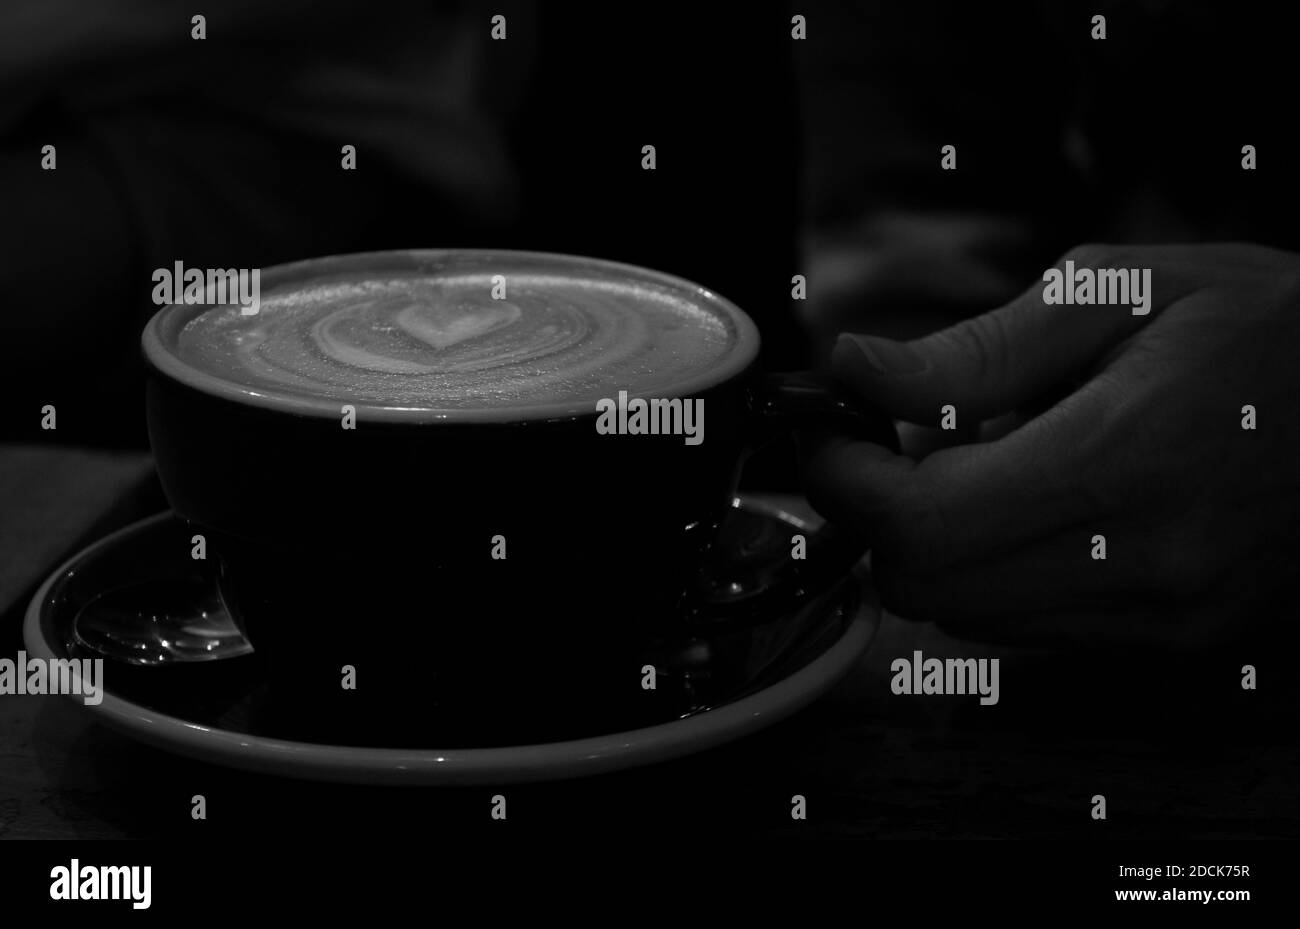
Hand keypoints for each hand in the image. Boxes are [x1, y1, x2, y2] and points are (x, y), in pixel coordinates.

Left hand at [801, 243, 1299, 648]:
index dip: (845, 481)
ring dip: (936, 544)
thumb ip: (974, 350)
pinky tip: (1032, 503)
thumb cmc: (1266, 329)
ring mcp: (1160, 615)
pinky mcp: (1173, 637)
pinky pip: (1028, 626)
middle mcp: (1140, 565)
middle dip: (880, 514)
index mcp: (1120, 463)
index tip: (834, 434)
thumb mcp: (1117, 295)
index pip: (918, 523)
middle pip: (924, 585)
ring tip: (981, 460)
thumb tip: (860, 371)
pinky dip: (993, 569)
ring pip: (968, 614)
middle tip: (896, 442)